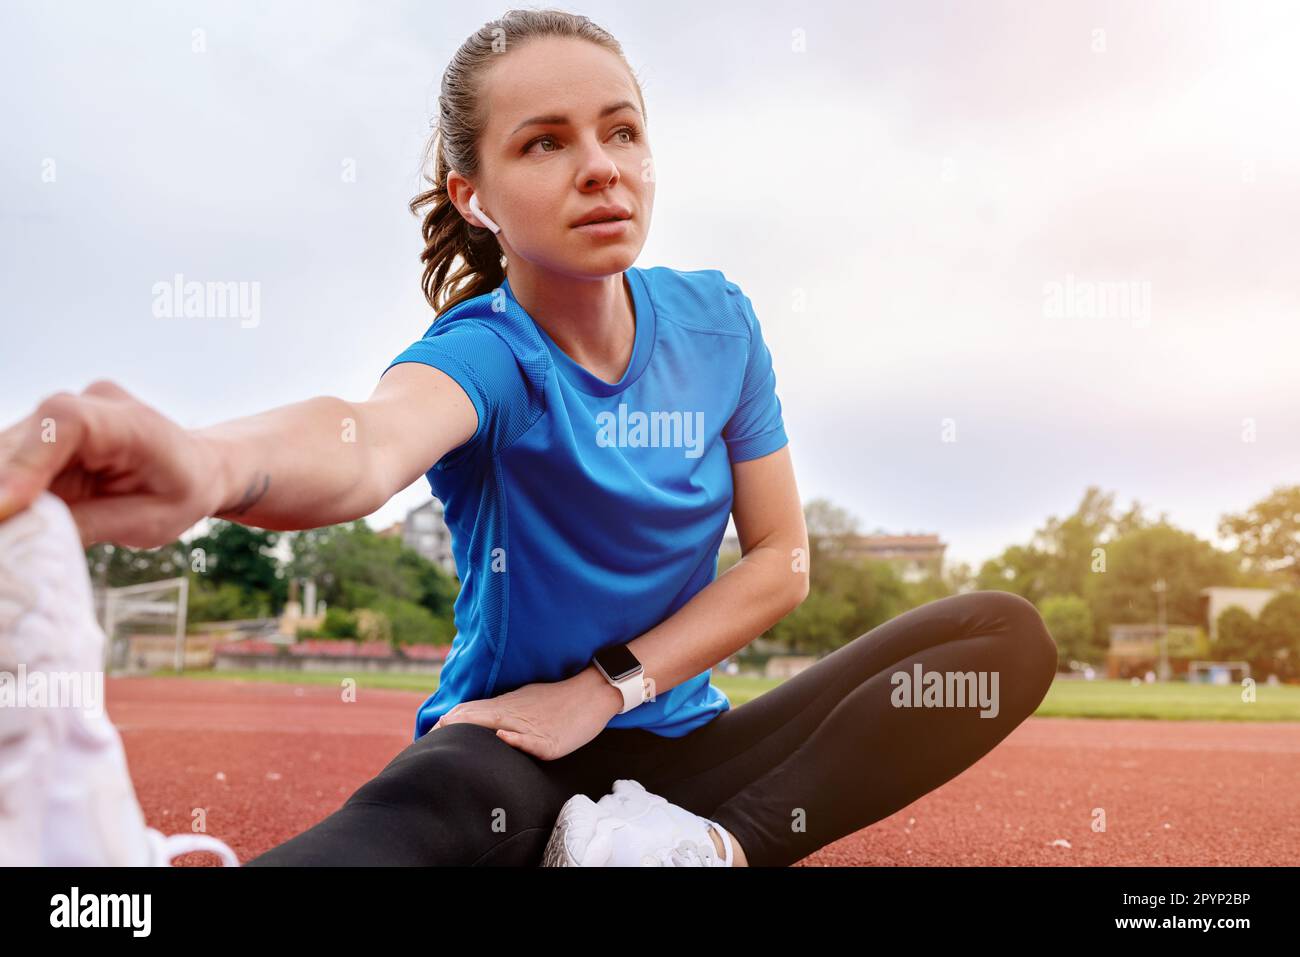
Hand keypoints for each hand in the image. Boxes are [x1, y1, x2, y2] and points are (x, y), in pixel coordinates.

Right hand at [0, 379, 224, 546]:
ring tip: (15, 530)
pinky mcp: (45, 430)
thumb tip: (24, 534)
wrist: (197, 467)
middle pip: (24, 438)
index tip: (5, 506)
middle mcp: (92, 403)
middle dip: (5, 488)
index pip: (67, 422)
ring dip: (5, 491)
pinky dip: (8, 490)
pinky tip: (15, 518)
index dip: (27, 462)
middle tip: (8, 535)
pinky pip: (12, 458)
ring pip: (9, 449)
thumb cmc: (180, 494)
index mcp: (132, 422)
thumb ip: (89, 524)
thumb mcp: (149, 522)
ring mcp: (65, 411)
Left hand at [432, 667, 623, 760]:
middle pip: (478, 718)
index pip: (470, 712)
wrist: (591, 692)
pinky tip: (503, 737)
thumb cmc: (558, 699)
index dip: (448, 721)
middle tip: (426, 741)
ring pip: (499, 725)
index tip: (427, 733)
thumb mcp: (525, 700)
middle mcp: (515, 715)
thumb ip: (501, 711)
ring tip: (451, 734)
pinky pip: (532, 739)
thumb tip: (479, 719)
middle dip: (451, 728)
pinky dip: (516, 738)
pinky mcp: (552, 741)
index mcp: (507, 707)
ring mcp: (532, 728)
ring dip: (474, 731)